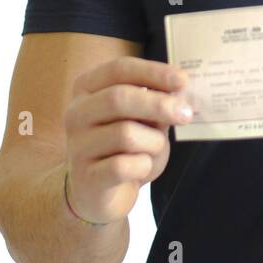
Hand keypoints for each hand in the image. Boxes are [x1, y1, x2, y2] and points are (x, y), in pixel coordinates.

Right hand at [63, 58, 192, 223]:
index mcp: (87, 89)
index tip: (183, 80)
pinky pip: (123, 166)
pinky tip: (139, 169)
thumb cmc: (124, 148)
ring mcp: (77, 146)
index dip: (153, 72)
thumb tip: (180, 90)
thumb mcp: (141, 118)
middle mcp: (76, 113)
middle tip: (186, 114)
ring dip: (153, 143)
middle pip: (118, 98)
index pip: (119, 69)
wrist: (99, 193)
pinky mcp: (86, 177)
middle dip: (158, 104)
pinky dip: (143, 166)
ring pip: (125, 134)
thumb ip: (156, 101)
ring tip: (153, 151)